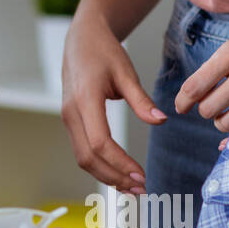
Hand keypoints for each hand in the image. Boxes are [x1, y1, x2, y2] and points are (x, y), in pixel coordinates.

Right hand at [61, 12, 165, 192]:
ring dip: (106, 176)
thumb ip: (141, 99)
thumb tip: (160, 121)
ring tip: (133, 188)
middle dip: (114, 177)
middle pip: (88, 157)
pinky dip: (100, 167)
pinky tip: (119, 175)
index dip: (120, 164)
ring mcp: (68, 119)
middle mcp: (71, 113)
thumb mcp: (125, 71)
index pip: (99, 142)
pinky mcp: (72, 121)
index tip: (142, 176)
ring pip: (82, 158)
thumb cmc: (103, 52)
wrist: (80, 39)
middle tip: (142, 188)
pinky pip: (82, 150)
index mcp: (85, 99)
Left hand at [174, 26, 228, 135]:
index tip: (180, 106)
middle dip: (203, 108)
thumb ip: (212, 69)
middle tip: (209, 101)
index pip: (194, 87)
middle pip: (207, 108)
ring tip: (225, 107)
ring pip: (225, 122)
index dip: (182, 101)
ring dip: (220, 118)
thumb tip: (189, 97)